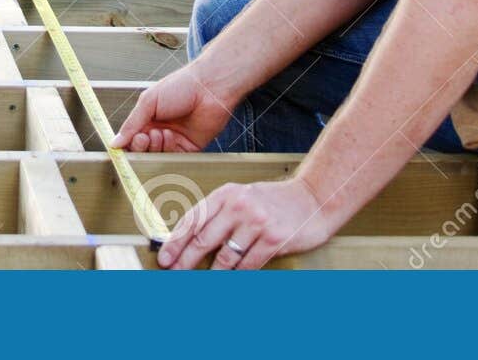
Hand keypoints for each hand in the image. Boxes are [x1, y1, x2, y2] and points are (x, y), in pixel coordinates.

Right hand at [111, 63, 236, 153]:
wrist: (210, 88)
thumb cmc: (181, 86)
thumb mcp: (149, 101)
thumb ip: (132, 123)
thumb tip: (114, 142)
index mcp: (148, 117)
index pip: (131, 137)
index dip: (127, 143)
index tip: (121, 147)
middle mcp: (159, 130)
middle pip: (142, 149)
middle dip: (141, 146)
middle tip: (144, 137)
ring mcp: (174, 140)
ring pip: (157, 155)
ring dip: (155, 146)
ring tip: (159, 133)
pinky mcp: (189, 148)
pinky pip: (173, 158)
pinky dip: (168, 150)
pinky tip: (170, 136)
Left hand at [158, 178, 337, 270]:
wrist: (313, 199)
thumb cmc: (273, 201)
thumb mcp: (242, 198)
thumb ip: (219, 214)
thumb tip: (190, 239)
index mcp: (227, 194)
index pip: (194, 218)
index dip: (176, 241)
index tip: (164, 257)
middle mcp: (239, 206)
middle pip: (204, 239)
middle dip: (186, 261)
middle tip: (175, 275)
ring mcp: (257, 222)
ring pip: (225, 257)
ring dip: (212, 275)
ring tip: (202, 285)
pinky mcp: (274, 239)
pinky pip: (248, 265)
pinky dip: (237, 277)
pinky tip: (230, 282)